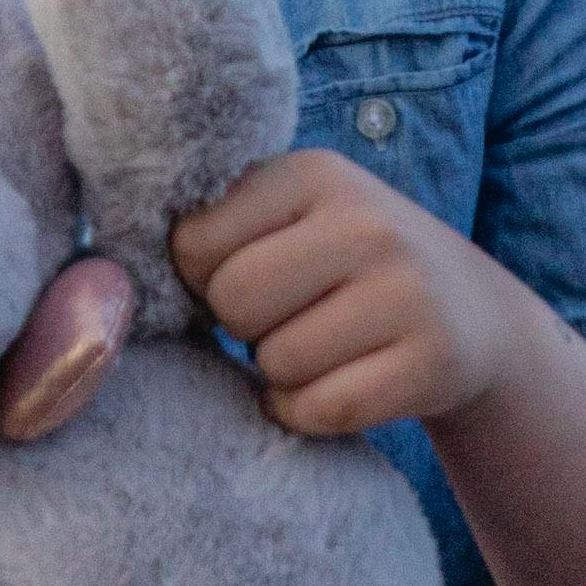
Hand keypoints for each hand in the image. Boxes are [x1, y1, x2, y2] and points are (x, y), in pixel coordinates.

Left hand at [170, 152, 527, 445]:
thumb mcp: (299, 214)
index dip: (202, 278)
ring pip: (275, 364)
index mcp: (314, 172)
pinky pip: (319, 409)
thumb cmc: (349, 266)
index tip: (247, 277)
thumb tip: (109, 277)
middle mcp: (365, 222)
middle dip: (240, 328)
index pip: (193, 243)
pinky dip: (309, 413)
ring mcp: (406, 292)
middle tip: (284, 320)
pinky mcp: (430, 363)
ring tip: (322, 348)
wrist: (476, 315)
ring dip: (280, 374)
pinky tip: (338, 385)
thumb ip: (221, 223)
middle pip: (233, 302)